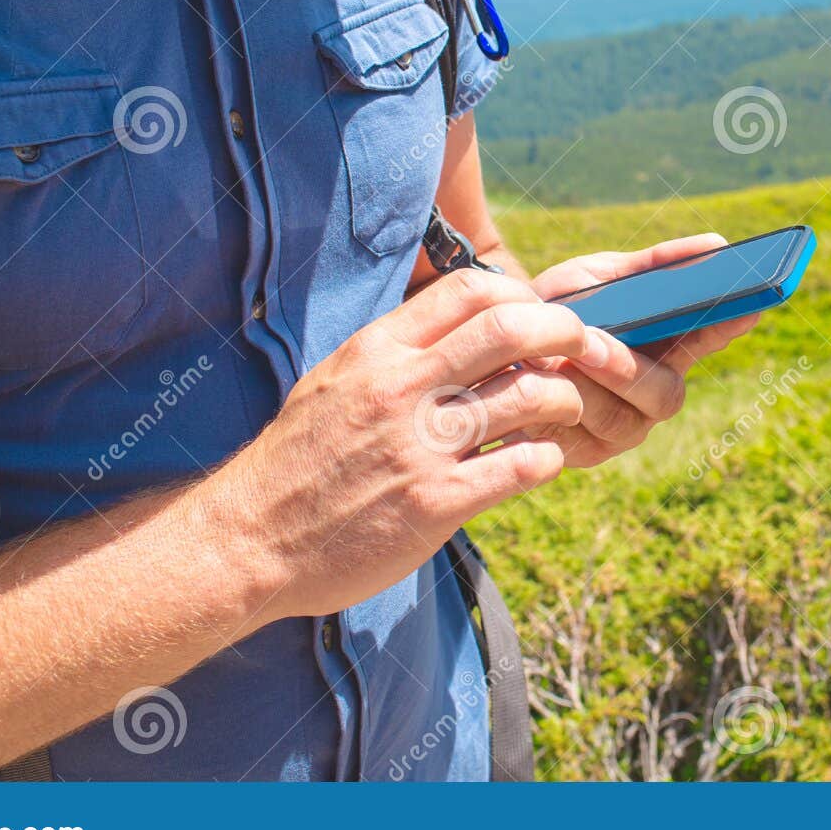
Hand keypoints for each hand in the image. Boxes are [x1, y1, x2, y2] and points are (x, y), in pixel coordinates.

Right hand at [223, 268, 607, 620]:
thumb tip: (457, 330)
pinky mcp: (436, 504)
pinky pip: (521, 467)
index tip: (538, 316)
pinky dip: (549, 459)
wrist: (249, 539)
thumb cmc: (298, 461)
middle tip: (582, 348)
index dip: (521, 296)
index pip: (469, 290)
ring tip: (565, 409)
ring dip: (564, 398)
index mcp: (378, 351)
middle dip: (564, 332)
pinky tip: (543, 462)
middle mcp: (401, 388)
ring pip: (528, 395)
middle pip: (511, 330)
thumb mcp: (335, 381)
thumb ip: (395, 354)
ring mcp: (420, 447)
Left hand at [524, 234, 761, 468]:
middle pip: (665, 394)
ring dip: (586, 388)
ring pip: (621, 420)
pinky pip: (580, 441)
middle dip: (626, 369)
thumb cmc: (558, 306)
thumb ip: (650, 265)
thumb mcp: (597, 277)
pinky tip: (537, 385)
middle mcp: (653, 393)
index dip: (728, 327)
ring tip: (556, 358)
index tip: (745, 306)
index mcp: (668, 347)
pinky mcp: (585, 452)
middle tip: (589, 342)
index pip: (710, 337)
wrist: (495, 343)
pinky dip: (559, 409)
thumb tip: (716, 243)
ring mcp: (621, 428)